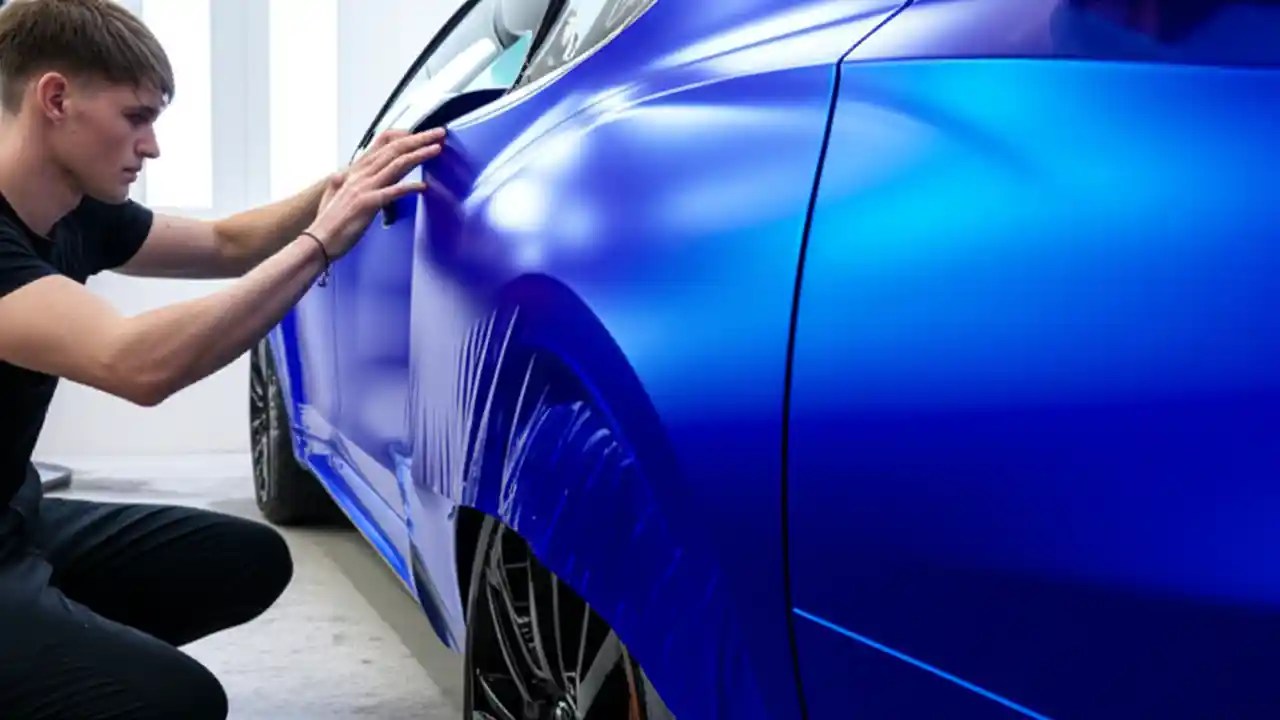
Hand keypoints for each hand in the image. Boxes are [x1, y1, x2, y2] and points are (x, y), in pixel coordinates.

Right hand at [309, 126, 445, 258]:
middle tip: (438, 132)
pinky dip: (409, 187)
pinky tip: (423, 186)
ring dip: (419, 155)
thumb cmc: (327, 222)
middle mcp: (360, 175)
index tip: (420, 133)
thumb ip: (340, 183)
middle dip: (419, 139)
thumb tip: (340, 174)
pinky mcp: (367, 204)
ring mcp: (364, 188)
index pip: (381, 145)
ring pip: (396, 165)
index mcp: (355, 172)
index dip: (402, 136)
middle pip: (394, 150)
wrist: (318, 241)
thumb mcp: (332, 195)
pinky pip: (392, 192)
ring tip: (437, 148)